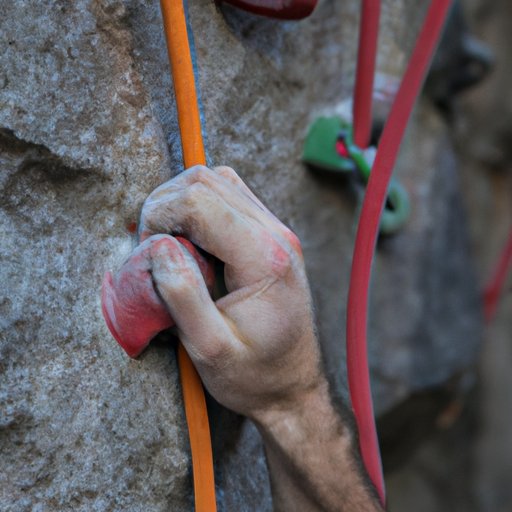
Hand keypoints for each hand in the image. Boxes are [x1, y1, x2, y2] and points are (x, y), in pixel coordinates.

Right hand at [138, 165, 323, 419]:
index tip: (147, 252)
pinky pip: (229, 197)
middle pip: (206, 180)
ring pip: (218, 181)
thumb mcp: (210, 349)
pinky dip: (200, 207)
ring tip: (170, 243)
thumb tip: (157, 246)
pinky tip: (192, 241)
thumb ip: (181, 295)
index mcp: (264, 258)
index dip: (159, 216)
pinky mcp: (271, 235)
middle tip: (153, 247)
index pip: (199, 200)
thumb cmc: (254, 375)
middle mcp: (276, 233)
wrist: (292, 385)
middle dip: (166, 205)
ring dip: (182, 202)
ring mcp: (277, 230)